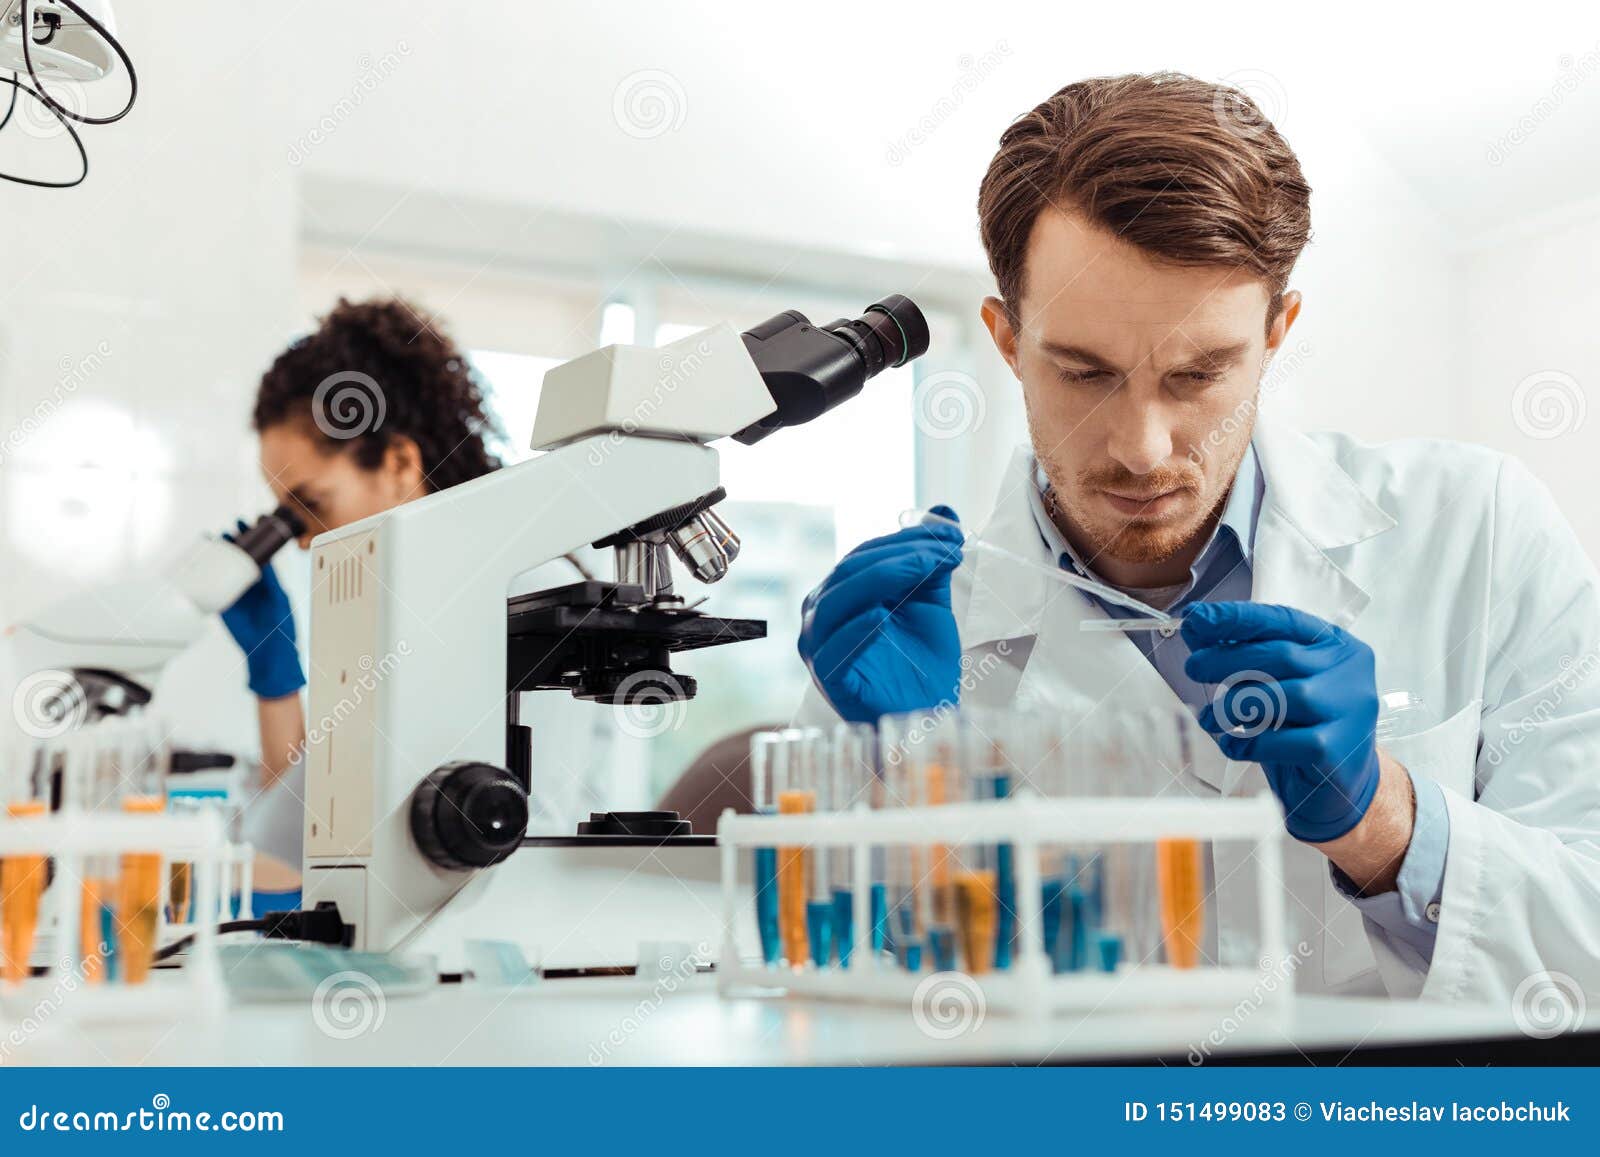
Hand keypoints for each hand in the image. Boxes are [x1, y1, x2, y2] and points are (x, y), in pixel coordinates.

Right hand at [220, 524, 304, 699]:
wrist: (267, 653)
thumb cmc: (281, 628)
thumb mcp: (280, 601)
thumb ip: (272, 583)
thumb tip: (264, 562)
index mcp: (268, 582)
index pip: (259, 554)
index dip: (254, 538)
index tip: (250, 522)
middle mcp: (252, 585)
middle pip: (241, 558)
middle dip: (236, 542)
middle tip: (229, 528)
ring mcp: (237, 594)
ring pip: (226, 569)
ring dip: (221, 554)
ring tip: (215, 538)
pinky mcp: (225, 605)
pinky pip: (214, 587)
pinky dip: (207, 575)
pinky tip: (202, 562)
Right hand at [797, 505, 964, 723]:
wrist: (927, 717)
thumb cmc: (922, 663)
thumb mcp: (931, 604)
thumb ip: (932, 561)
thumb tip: (946, 511)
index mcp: (839, 593)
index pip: (865, 555)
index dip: (907, 541)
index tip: (952, 536)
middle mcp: (821, 615)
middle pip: (851, 571)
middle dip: (902, 554)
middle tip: (947, 549)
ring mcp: (818, 647)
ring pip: (838, 601)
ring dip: (884, 578)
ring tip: (926, 569)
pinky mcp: (827, 679)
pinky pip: (833, 650)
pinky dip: (857, 629)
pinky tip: (883, 616)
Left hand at [1182, 601, 1380, 842]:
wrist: (1339, 786)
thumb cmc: (1303, 726)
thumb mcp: (1277, 682)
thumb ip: (1244, 653)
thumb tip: (1195, 625)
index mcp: (1336, 646)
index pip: (1283, 620)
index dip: (1237, 618)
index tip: (1197, 618)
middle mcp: (1349, 672)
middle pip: (1279, 655)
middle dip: (1226, 659)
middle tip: (1193, 668)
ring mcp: (1348, 711)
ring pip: (1279, 697)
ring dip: (1231, 705)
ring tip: (1209, 718)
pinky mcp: (1337, 749)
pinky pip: (1280, 740)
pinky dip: (1246, 742)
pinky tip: (1232, 745)